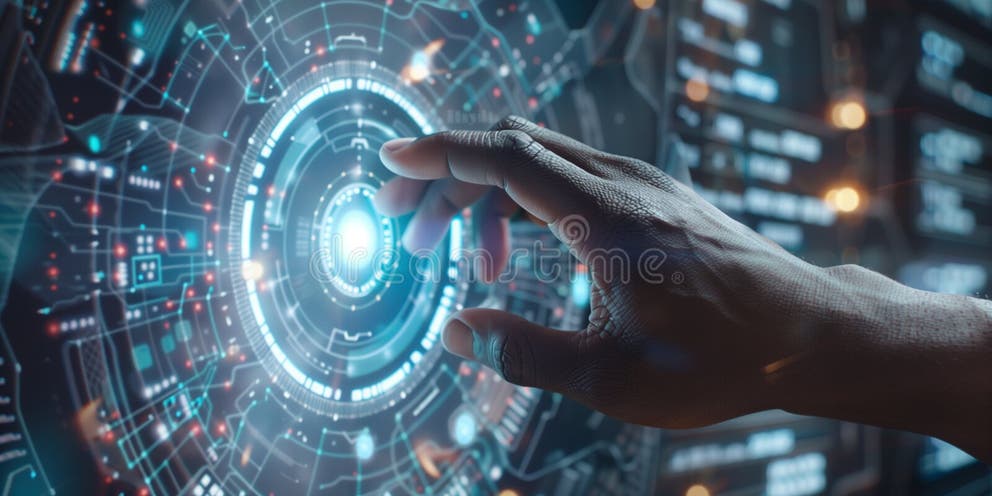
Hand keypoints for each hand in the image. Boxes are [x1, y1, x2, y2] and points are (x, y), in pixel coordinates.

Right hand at [373, 116, 831, 427]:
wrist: (807, 332)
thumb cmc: (722, 359)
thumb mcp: (617, 379)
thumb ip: (528, 355)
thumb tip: (459, 331)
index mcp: (608, 219)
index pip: (505, 158)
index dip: (440, 155)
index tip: (391, 164)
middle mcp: (623, 183)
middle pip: (513, 148)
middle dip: (450, 179)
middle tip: (412, 232)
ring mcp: (642, 183)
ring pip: (540, 158)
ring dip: (489, 193)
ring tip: (472, 260)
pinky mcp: (652, 195)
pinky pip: (570, 173)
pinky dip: (528, 198)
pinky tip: (525, 251)